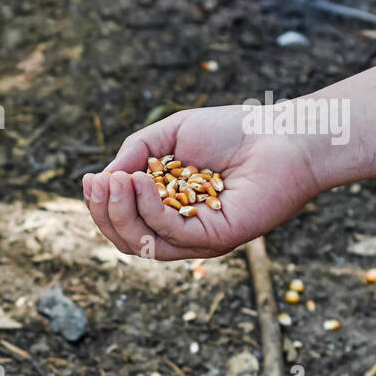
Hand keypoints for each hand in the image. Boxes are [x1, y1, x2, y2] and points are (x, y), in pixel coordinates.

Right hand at [81, 105, 321, 259]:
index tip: (91, 180)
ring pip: (141, 243)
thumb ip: (135, 153)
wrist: (284, 135)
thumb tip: (105, 178)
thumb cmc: (233, 132)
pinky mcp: (215, 239)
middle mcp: (179, 228)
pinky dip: (148, 210)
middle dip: (104, 213)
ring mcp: (196, 237)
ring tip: (115, 183)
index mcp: (166, 207)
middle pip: (126, 237)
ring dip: (120, 214)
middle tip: (99, 184)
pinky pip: (170, 234)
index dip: (102, 205)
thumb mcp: (170, 135)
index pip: (123, 220)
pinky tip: (140, 183)